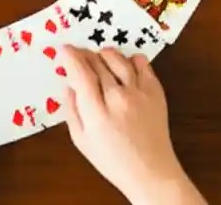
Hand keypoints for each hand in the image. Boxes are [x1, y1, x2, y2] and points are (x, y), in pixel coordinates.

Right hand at [61, 46, 201, 204]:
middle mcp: (118, 97)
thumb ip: (71, 109)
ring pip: (117, 57)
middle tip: (78, 56)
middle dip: (84, 54)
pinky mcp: (155, 91)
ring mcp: (139, 92)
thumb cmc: (112, 160)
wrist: (150, 171)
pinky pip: (142, 63)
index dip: (70, 56)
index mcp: (96, 112)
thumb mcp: (81, 139)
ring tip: (99, 60)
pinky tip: (124, 67)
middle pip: (97, 61)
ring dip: (104, 54)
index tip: (64, 50)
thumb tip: (68, 83)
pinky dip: (130, 59)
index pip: (80, 72)